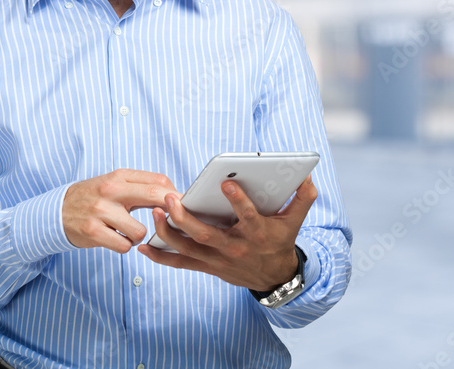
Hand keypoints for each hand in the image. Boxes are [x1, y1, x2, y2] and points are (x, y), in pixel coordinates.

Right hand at [62, 169, 179, 252]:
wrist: (55, 212)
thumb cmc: (94, 197)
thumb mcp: (114, 183)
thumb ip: (141, 187)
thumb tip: (175, 196)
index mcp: (119, 177)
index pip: (158, 181)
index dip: (176, 195)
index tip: (183, 207)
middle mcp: (111, 190)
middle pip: (155, 196)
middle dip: (171, 212)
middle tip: (173, 223)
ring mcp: (101, 211)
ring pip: (140, 230)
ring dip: (138, 236)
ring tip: (127, 231)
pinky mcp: (92, 232)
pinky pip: (124, 245)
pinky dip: (124, 246)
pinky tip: (115, 239)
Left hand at [139, 175, 317, 291]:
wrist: (273, 277)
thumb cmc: (280, 241)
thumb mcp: (295, 221)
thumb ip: (302, 198)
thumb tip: (308, 176)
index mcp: (257, 233)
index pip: (248, 216)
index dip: (238, 200)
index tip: (226, 182)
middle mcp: (235, 247)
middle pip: (207, 234)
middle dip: (186, 217)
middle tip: (171, 198)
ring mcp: (218, 260)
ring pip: (189, 248)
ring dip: (168, 232)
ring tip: (155, 212)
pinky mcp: (207, 266)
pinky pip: (180, 263)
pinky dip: (162, 256)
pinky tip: (145, 246)